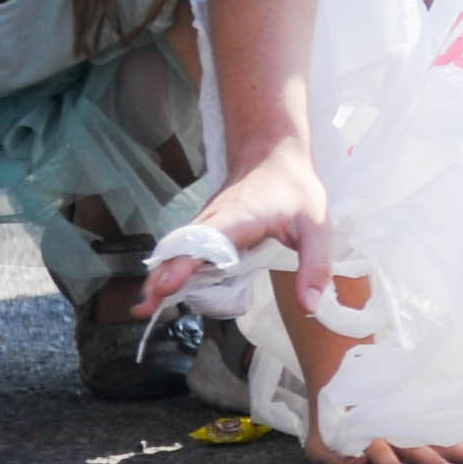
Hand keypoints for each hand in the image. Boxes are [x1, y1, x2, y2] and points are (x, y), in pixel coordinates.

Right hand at [135, 137, 331, 320]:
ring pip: (175, 248)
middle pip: (180, 247)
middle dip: (162, 277)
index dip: (186, 261)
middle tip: (146, 308)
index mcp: (240, 217)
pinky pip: (179, 249)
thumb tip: (309, 308)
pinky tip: (159, 292)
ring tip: (145, 308)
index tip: (168, 284)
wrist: (273, 155)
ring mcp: (204, 222)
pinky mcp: (202, 228)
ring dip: (159, 275)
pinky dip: (166, 268)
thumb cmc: (295, 191)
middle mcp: (213, 219)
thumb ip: (315, 267)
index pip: (207, 239)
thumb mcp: (317, 227)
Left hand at [307, 429, 462, 463]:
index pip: (381, 452)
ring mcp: (412, 423)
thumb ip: (337, 459)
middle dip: (437, 460)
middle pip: (419, 446)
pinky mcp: (422, 418)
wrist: (344, 377)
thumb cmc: (330, 423)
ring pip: (440, 437)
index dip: (390, 463)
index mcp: (370, 437)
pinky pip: (449, 431)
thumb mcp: (320, 446)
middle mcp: (395, 429)